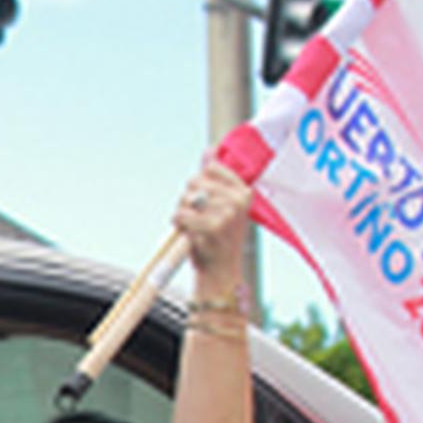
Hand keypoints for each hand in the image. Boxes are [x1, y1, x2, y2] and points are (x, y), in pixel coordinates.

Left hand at [174, 160, 253, 298]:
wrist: (221, 273)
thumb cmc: (219, 238)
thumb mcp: (223, 205)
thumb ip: (215, 177)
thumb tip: (209, 150)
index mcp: (244, 191)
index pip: (212, 167)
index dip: (200, 183)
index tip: (206, 201)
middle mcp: (238, 200)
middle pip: (194, 181)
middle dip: (188, 199)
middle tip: (197, 218)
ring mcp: (227, 214)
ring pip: (186, 198)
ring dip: (182, 212)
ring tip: (194, 227)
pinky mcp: (212, 228)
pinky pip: (181, 214)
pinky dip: (178, 223)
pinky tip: (187, 233)